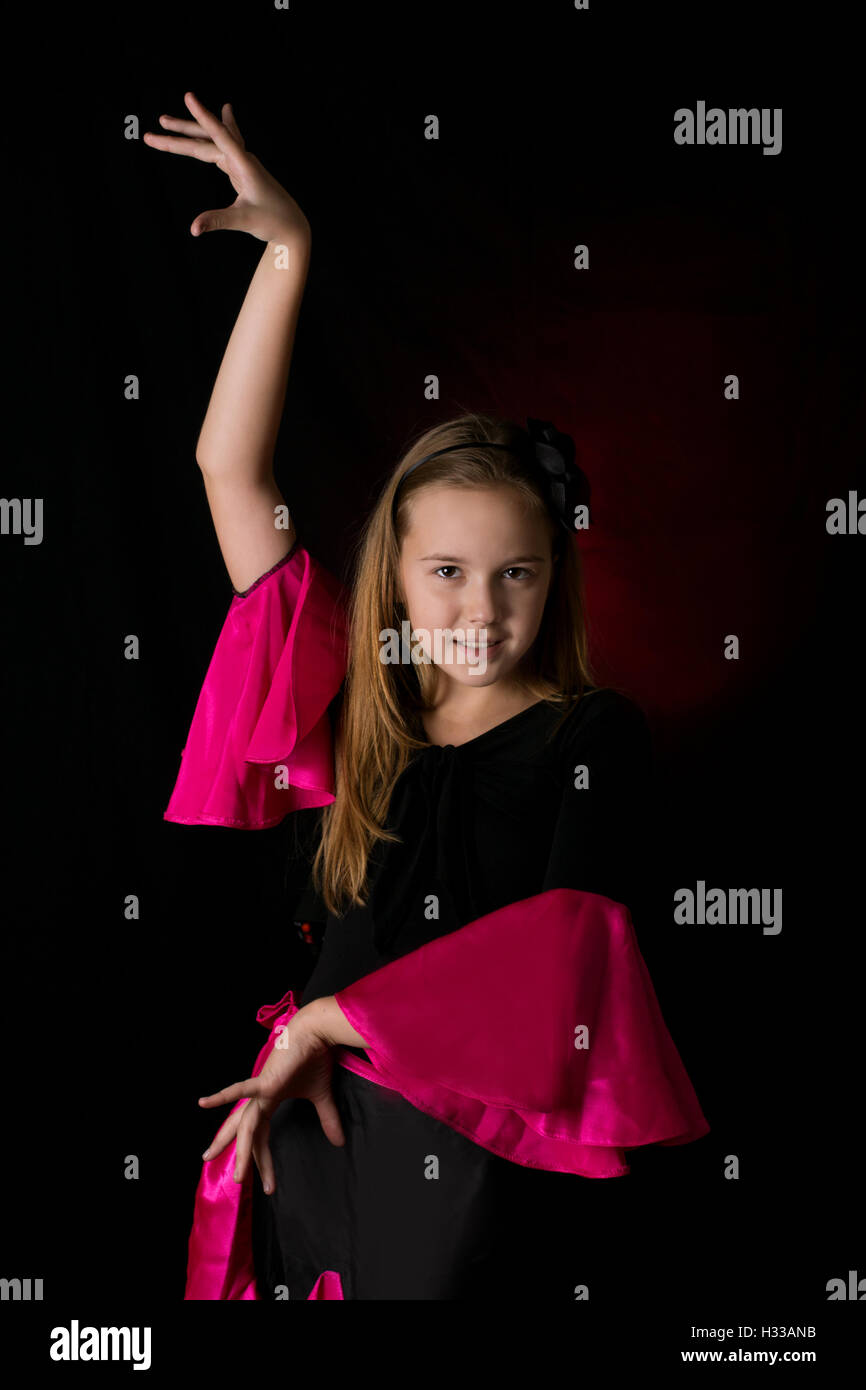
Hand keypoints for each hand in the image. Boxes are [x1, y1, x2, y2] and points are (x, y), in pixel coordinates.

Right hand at [143, 91, 311, 246]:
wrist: (291, 225)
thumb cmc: (272, 221)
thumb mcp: (243, 221)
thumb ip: (217, 221)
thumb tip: (193, 229)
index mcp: (244, 165)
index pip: (220, 135)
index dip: (203, 116)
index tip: (189, 97)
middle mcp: (243, 158)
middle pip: (208, 139)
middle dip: (182, 131)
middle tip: (159, 122)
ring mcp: (242, 161)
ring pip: (212, 141)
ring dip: (190, 132)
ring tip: (165, 121)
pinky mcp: (241, 168)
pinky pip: (224, 144)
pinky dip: (217, 129)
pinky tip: (225, 111)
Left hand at [197, 1007, 343, 1194]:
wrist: (316, 1033)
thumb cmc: (315, 1059)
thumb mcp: (322, 1096)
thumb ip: (328, 1118)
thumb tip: (339, 1142)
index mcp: (270, 1101)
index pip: (263, 1136)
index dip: (265, 1160)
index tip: (269, 1185)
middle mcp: (260, 1098)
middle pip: (247, 1133)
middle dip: (241, 1157)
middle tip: (235, 1181)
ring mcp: (260, 1090)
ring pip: (247, 1126)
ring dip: (243, 1151)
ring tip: (239, 1176)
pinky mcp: (265, 1081)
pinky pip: (242, 1090)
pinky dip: (223, 1097)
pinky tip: (203, 1103)